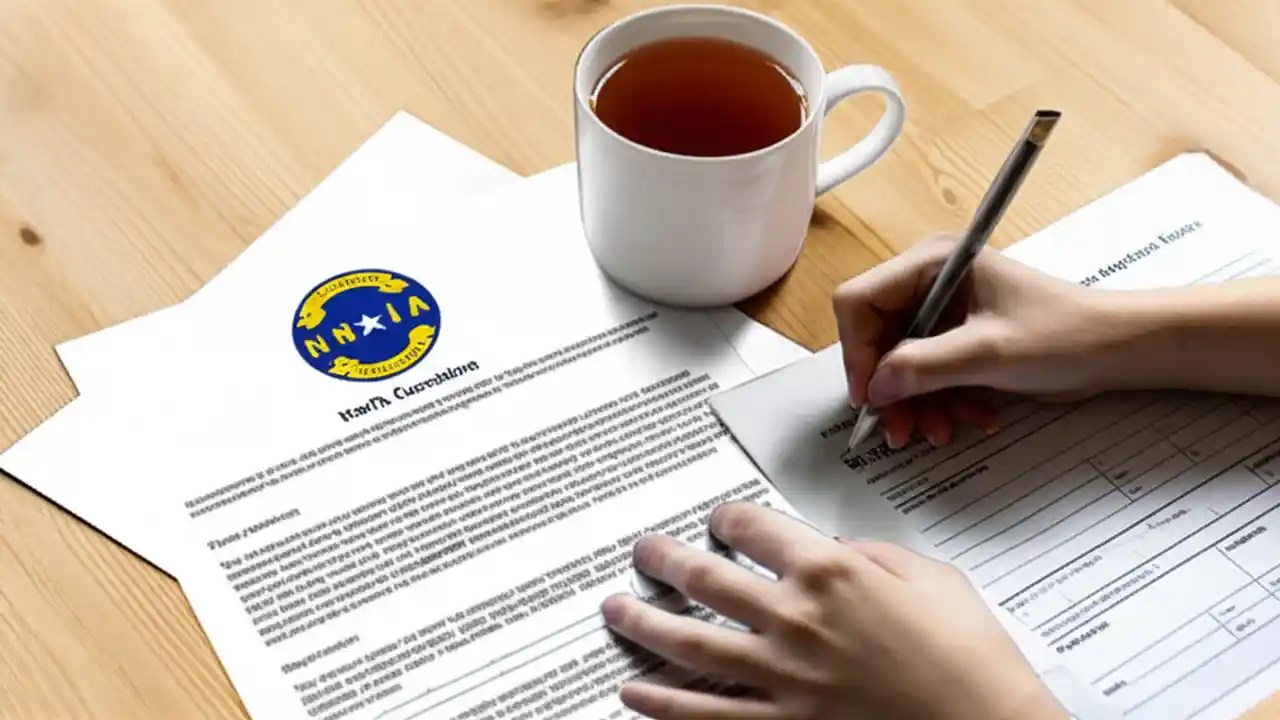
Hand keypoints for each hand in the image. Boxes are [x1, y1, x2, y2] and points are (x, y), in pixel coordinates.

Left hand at [600, 502, 1065, 719]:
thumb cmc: (971, 659)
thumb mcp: (932, 578)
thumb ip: (872, 555)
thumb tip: (836, 548)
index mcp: (832, 572)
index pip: (754, 528)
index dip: (728, 518)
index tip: (720, 520)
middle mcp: (796, 620)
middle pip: (706, 578)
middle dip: (665, 560)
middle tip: (644, 552)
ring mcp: (783, 678)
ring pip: (690, 644)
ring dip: (644, 624)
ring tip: (614, 610)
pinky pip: (708, 714)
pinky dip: (664, 704)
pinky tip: (634, 692)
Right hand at [833, 233, 1127, 447]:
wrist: (1117, 350)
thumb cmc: (1067, 333)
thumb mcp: (989, 352)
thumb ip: (925, 366)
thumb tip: (876, 387)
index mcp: (932, 262)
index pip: (860, 301)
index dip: (858, 351)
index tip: (871, 396)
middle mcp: (929, 280)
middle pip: (876, 337)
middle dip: (891, 387)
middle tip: (902, 429)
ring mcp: (942, 311)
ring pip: (898, 363)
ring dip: (916, 403)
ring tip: (941, 431)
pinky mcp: (956, 338)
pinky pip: (925, 374)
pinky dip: (940, 402)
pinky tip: (967, 417)